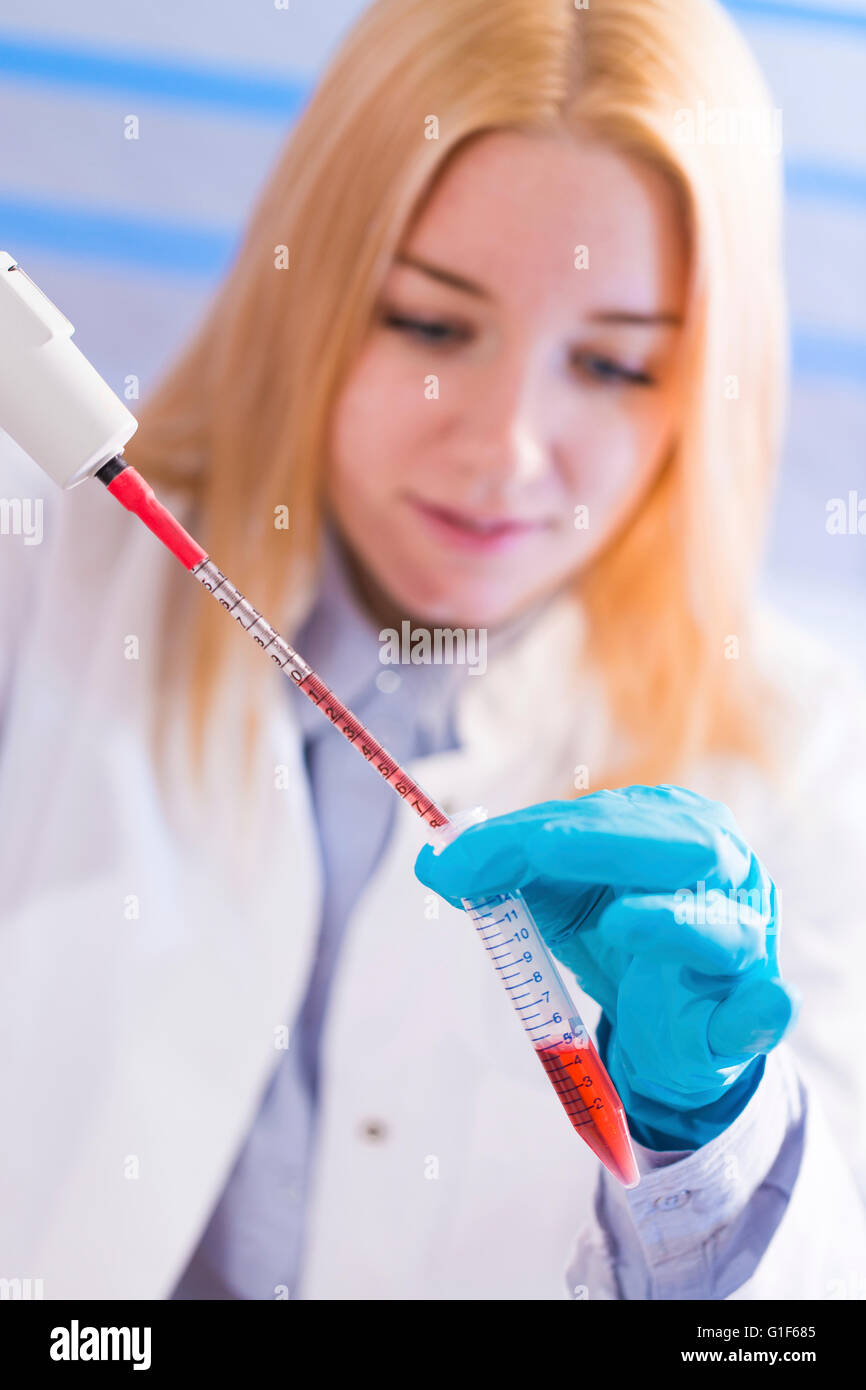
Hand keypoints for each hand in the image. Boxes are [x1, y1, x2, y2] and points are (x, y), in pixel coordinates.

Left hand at [414, 786, 799, 1149]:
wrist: (667, 1024)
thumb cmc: (618, 940)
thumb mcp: (555, 899)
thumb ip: (500, 875)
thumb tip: (433, 862)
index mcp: (669, 827)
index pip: (600, 821)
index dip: (526, 838)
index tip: (459, 862)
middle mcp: (717, 871)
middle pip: (673, 848)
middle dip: (602, 847)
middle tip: (539, 850)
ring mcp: (740, 944)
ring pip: (718, 927)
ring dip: (674, 923)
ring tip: (622, 923)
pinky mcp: (748, 1014)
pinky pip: (763, 1011)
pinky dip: (764, 1009)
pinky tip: (763, 1004)